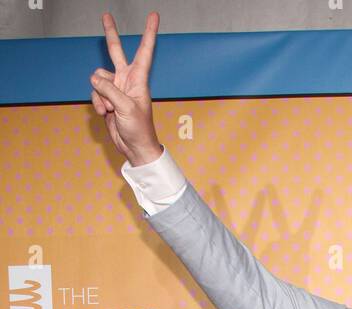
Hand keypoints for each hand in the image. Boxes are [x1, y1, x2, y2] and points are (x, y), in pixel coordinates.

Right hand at [90, 11, 163, 165]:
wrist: (134, 148)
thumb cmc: (139, 129)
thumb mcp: (126, 108)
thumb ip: (109, 90)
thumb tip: (94, 79)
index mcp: (138, 79)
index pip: (144, 51)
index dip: (149, 33)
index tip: (154, 16)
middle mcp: (127, 80)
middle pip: (115, 51)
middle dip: (110, 34)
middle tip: (106, 15)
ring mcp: (116, 88)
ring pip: (97, 78)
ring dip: (100, 94)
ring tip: (110, 109)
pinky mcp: (106, 98)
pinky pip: (94, 92)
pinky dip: (97, 103)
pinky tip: (106, 113)